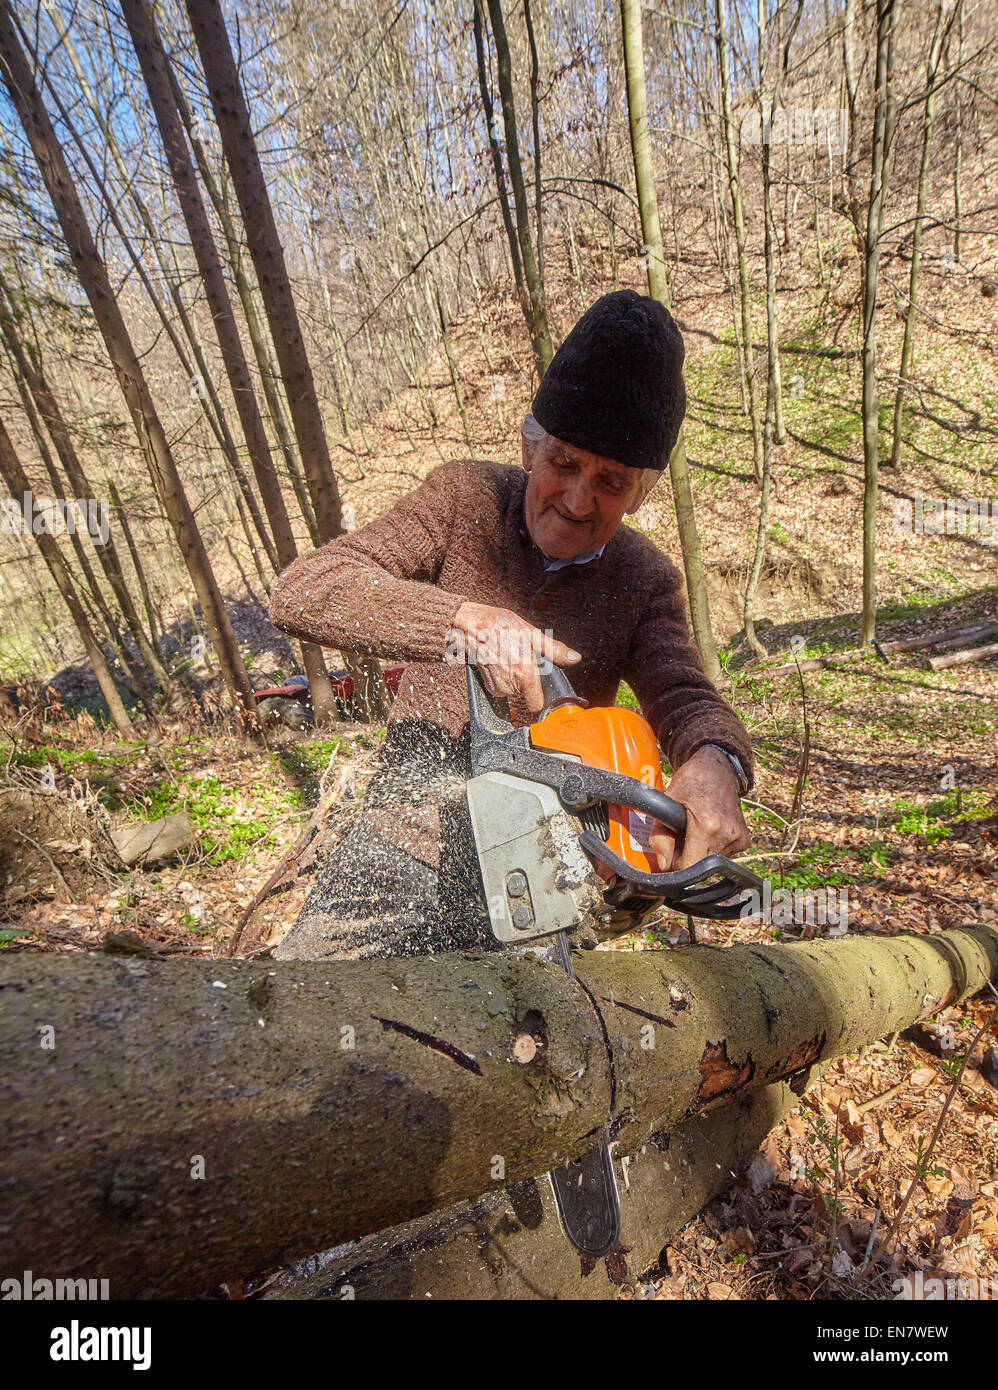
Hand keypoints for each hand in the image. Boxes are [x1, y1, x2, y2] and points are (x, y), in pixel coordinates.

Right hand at [450, 601, 580, 714]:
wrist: (469, 625)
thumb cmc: (498, 626)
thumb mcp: (530, 633)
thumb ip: (554, 650)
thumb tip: (574, 658)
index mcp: (524, 675)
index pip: (537, 705)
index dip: (541, 697)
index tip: (542, 688)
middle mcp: (509, 686)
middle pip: (527, 694)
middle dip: (528, 680)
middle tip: (523, 660)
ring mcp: (497, 687)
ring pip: (515, 691)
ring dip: (515, 679)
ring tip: (510, 658)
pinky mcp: (488, 686)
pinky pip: (503, 688)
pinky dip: (504, 678)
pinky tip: (501, 662)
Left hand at [646, 746, 749, 871]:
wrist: (719, 768)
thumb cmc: (691, 781)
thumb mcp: (668, 801)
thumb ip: (660, 836)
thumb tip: (664, 865)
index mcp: (708, 825)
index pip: (690, 866)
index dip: (676, 864)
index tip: (670, 853)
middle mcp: (728, 834)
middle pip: (700, 866)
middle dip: (687, 857)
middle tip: (682, 836)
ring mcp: (739, 838)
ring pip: (711, 862)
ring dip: (700, 852)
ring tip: (696, 829)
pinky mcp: (745, 840)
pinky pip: (723, 855)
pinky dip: (712, 847)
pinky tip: (709, 829)